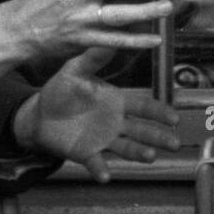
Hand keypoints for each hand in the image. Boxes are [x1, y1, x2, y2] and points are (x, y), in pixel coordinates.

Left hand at [12, 47, 180, 182]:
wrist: (38, 114)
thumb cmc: (61, 90)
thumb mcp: (76, 70)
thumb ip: (94, 58)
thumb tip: (111, 37)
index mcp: (117, 101)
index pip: (143, 107)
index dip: (159, 112)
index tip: (175, 118)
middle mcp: (115, 123)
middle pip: (142, 130)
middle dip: (159, 136)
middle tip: (175, 144)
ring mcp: (103, 140)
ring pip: (126, 148)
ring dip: (139, 153)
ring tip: (151, 157)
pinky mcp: (86, 153)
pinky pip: (96, 163)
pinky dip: (101, 169)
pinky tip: (105, 176)